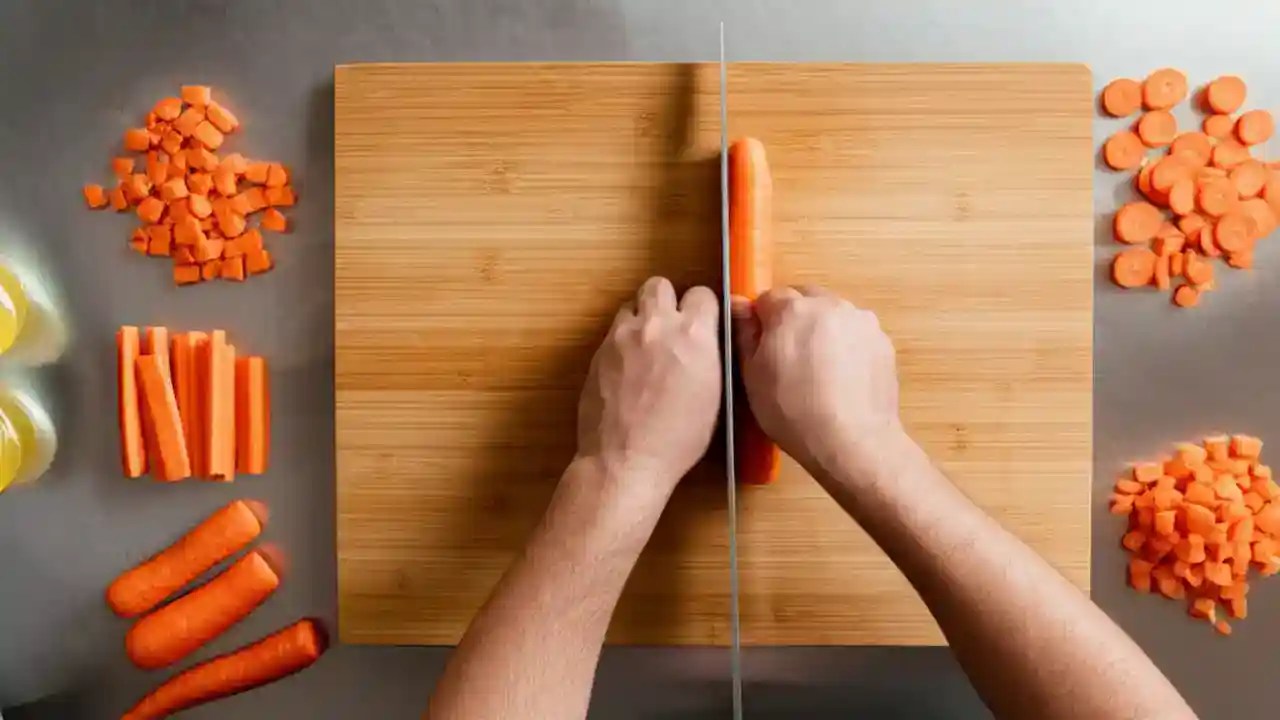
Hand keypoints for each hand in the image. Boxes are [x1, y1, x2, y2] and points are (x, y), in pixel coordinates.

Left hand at [576, 277, 721, 501]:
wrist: (625, 459)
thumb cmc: (678, 438)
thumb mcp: (713, 396)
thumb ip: (708, 357)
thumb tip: (704, 345)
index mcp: (693, 334)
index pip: (701, 294)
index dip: (702, 309)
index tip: (701, 325)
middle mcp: (655, 325)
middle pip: (658, 285)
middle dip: (666, 301)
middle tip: (670, 328)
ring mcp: (621, 336)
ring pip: (630, 306)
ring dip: (640, 320)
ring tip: (645, 349)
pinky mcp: (597, 352)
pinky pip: (612, 333)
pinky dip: (622, 343)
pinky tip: (627, 371)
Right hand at [732, 286, 900, 472]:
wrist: (852, 441)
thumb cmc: (793, 412)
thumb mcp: (753, 376)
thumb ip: (745, 333)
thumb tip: (739, 304)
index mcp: (792, 310)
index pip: (769, 297)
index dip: (763, 320)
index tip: (763, 345)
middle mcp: (829, 305)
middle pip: (805, 299)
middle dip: (796, 319)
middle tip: (790, 357)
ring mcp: (860, 321)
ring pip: (833, 314)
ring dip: (823, 330)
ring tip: (820, 370)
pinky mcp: (882, 341)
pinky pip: (856, 333)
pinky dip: (847, 346)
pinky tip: (842, 378)